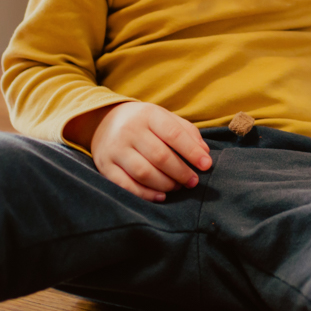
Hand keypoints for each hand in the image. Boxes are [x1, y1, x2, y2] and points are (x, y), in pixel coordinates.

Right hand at [66, 102, 212, 201]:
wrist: (103, 121)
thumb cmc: (143, 122)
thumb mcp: (164, 117)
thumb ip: (187, 132)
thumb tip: (204, 153)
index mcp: (148, 114)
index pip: (173, 134)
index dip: (192, 151)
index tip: (206, 165)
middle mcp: (129, 130)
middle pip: (160, 156)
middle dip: (181, 172)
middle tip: (193, 181)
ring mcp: (115, 149)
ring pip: (143, 172)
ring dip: (165, 184)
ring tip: (177, 186)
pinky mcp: (105, 166)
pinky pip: (126, 185)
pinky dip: (145, 194)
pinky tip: (160, 196)